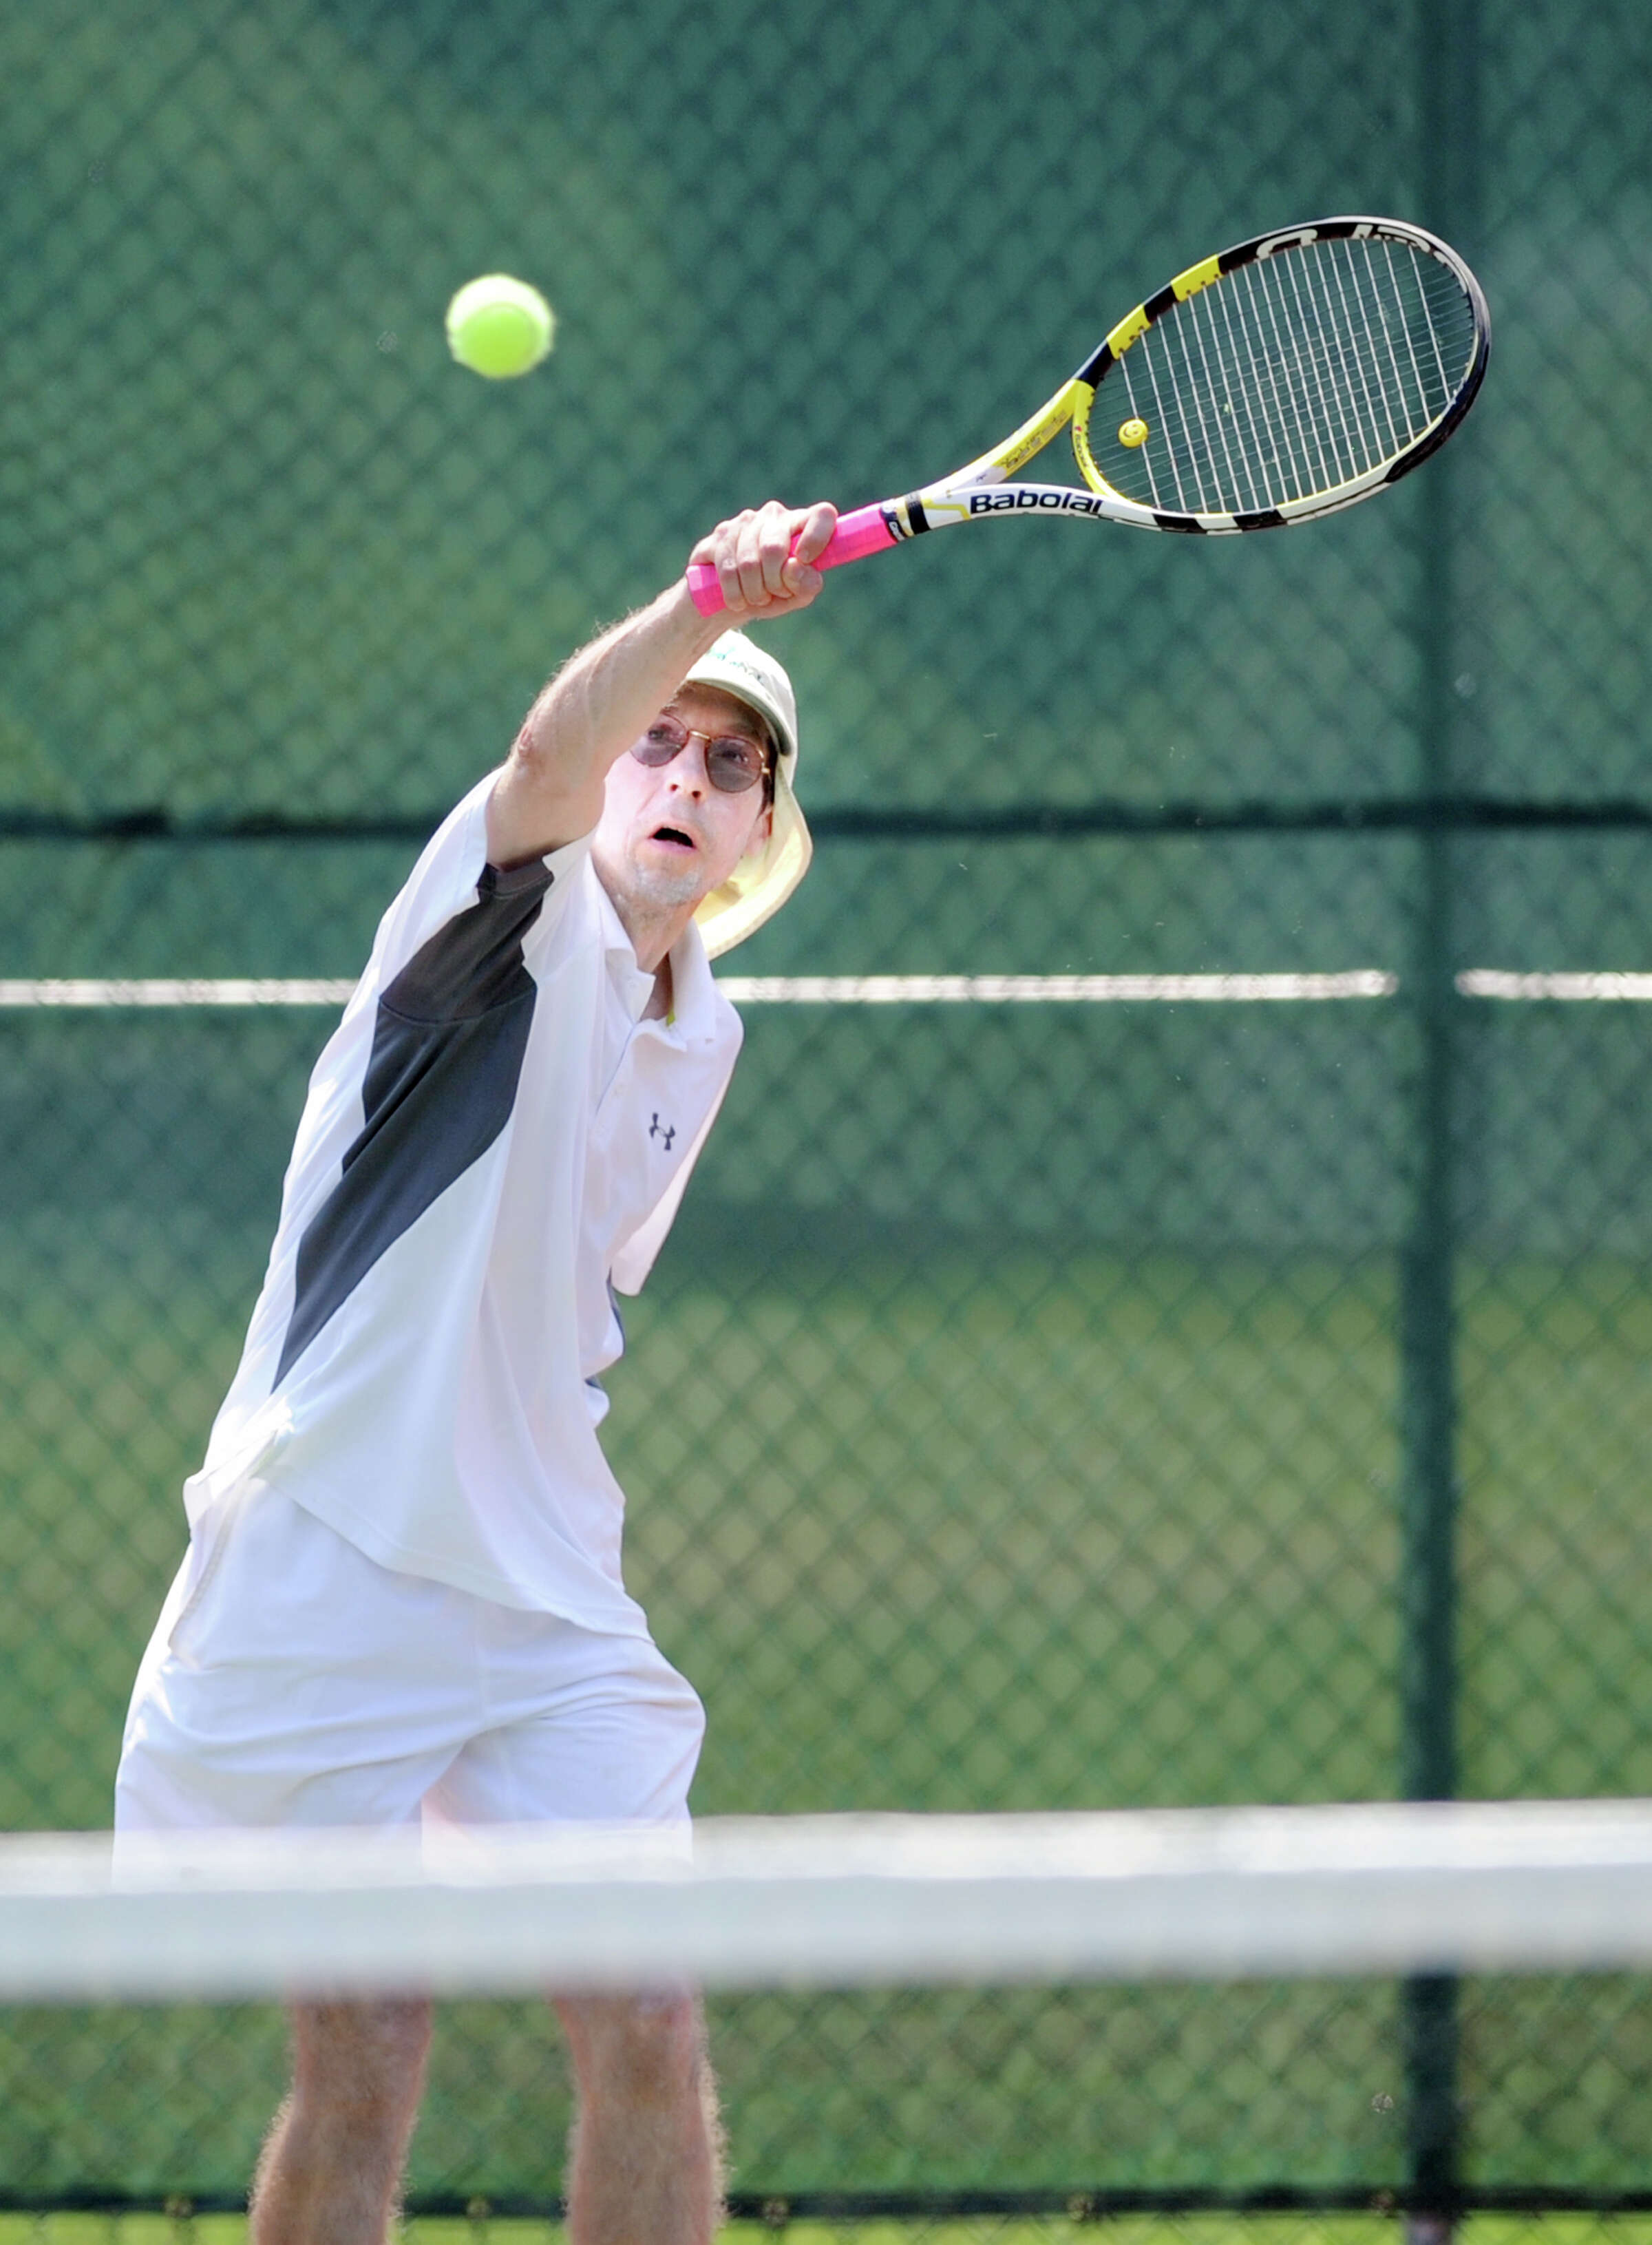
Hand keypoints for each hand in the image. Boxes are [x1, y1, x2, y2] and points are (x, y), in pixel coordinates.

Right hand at [687, 500, 837, 617]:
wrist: (730, 599)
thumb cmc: (772, 593)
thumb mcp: (795, 596)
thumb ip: (806, 585)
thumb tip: (796, 568)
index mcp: (801, 525)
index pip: (822, 515)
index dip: (817, 537)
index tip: (804, 562)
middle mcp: (774, 515)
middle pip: (774, 547)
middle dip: (774, 583)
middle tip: (773, 595)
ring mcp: (743, 521)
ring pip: (749, 562)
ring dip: (754, 593)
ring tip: (756, 599)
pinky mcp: (719, 535)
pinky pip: (727, 569)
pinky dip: (735, 594)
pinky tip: (738, 601)